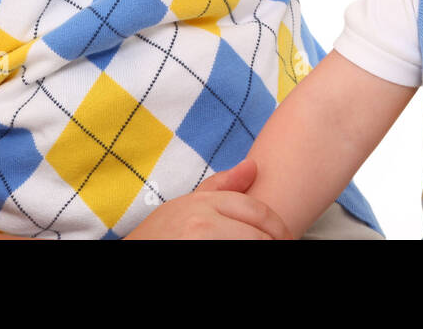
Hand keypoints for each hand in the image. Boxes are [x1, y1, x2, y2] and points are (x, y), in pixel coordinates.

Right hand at [124, 158, 293, 239]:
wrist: (134, 251)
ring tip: (268, 249)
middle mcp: (203, 223)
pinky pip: (235, 256)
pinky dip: (247, 254)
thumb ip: (221, 187)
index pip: (256, 211)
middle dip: (274, 241)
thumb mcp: (186, 204)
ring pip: (251, 245)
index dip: (278, 226)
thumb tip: (253, 165)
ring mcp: (200, 242)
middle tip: (285, 245)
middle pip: (258, 233)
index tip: (287, 236)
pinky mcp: (201, 256)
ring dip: (261, 248)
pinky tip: (248, 255)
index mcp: (204, 204)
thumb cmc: (160, 234)